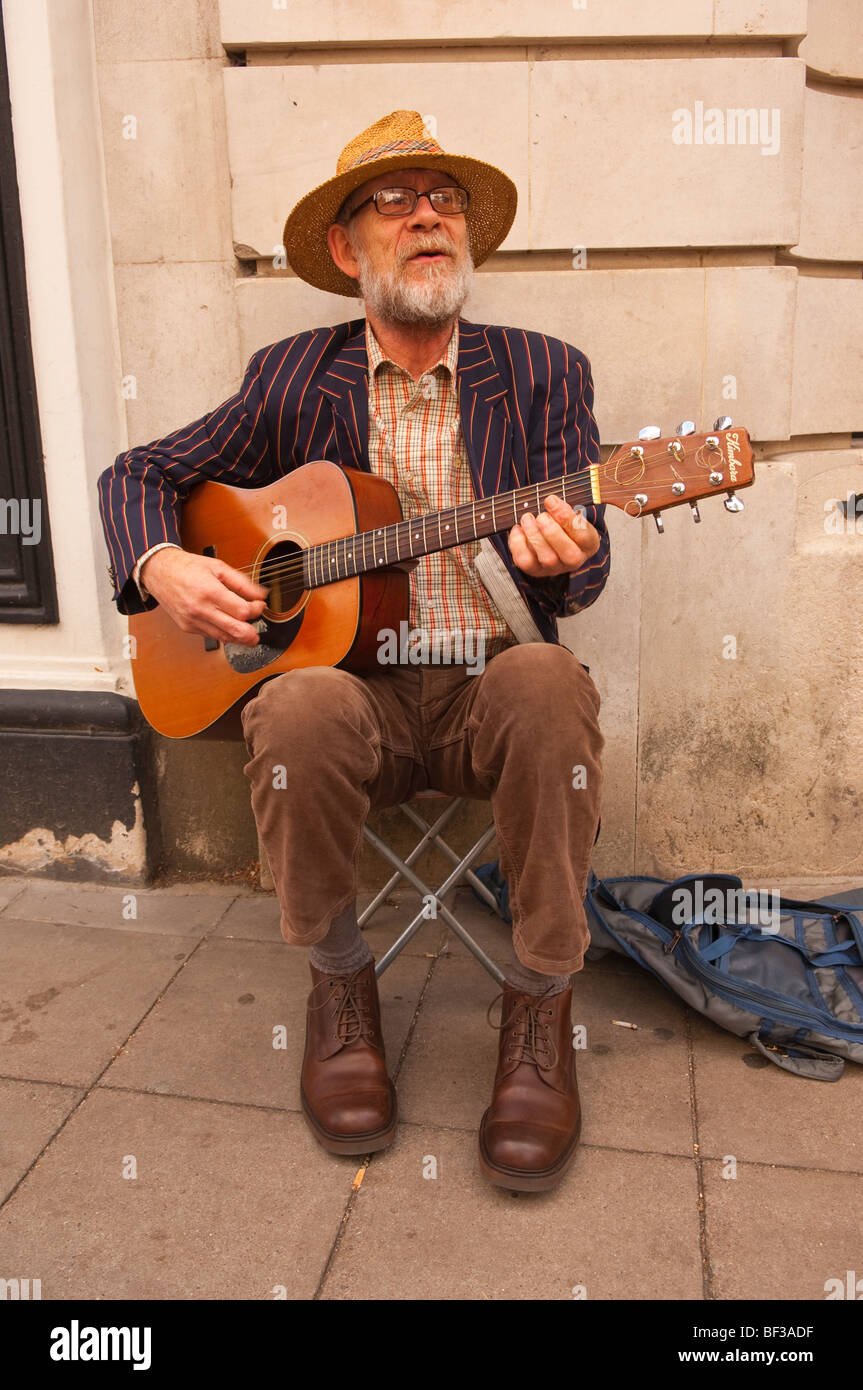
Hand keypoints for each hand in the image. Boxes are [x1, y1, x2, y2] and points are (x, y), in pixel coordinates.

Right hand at [140, 548, 267, 646]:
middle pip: (235, 630)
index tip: (259, 605)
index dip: (256, 610)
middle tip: (258, 632)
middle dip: (252, 634)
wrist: (159, 572)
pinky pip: (212, 636)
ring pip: (224, 638)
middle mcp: (200, 609)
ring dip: (239, 638)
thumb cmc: (187, 568)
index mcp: (209, 591)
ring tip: (248, 633)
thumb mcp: (218, 567)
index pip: (242, 611)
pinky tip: (229, 628)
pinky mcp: (187, 627)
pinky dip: (223, 634)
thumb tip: (261, 594)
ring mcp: (193, 621)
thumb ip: (241, 582)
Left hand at [508, 494, 599, 579]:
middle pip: (568, 553)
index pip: (584, 535)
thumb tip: (551, 502)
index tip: (551, 500)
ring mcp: (554, 567)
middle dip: (551, 531)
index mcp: (588, 544)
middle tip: (541, 516)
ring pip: (547, 559)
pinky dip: (518, 544)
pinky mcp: (535, 570)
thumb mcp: (570, 513)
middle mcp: (574, 559)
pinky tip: (518, 529)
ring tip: (527, 518)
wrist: (551, 540)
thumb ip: (564, 509)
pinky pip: (526, 562)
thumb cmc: (563, 524)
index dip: (567, 518)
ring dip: (534, 535)